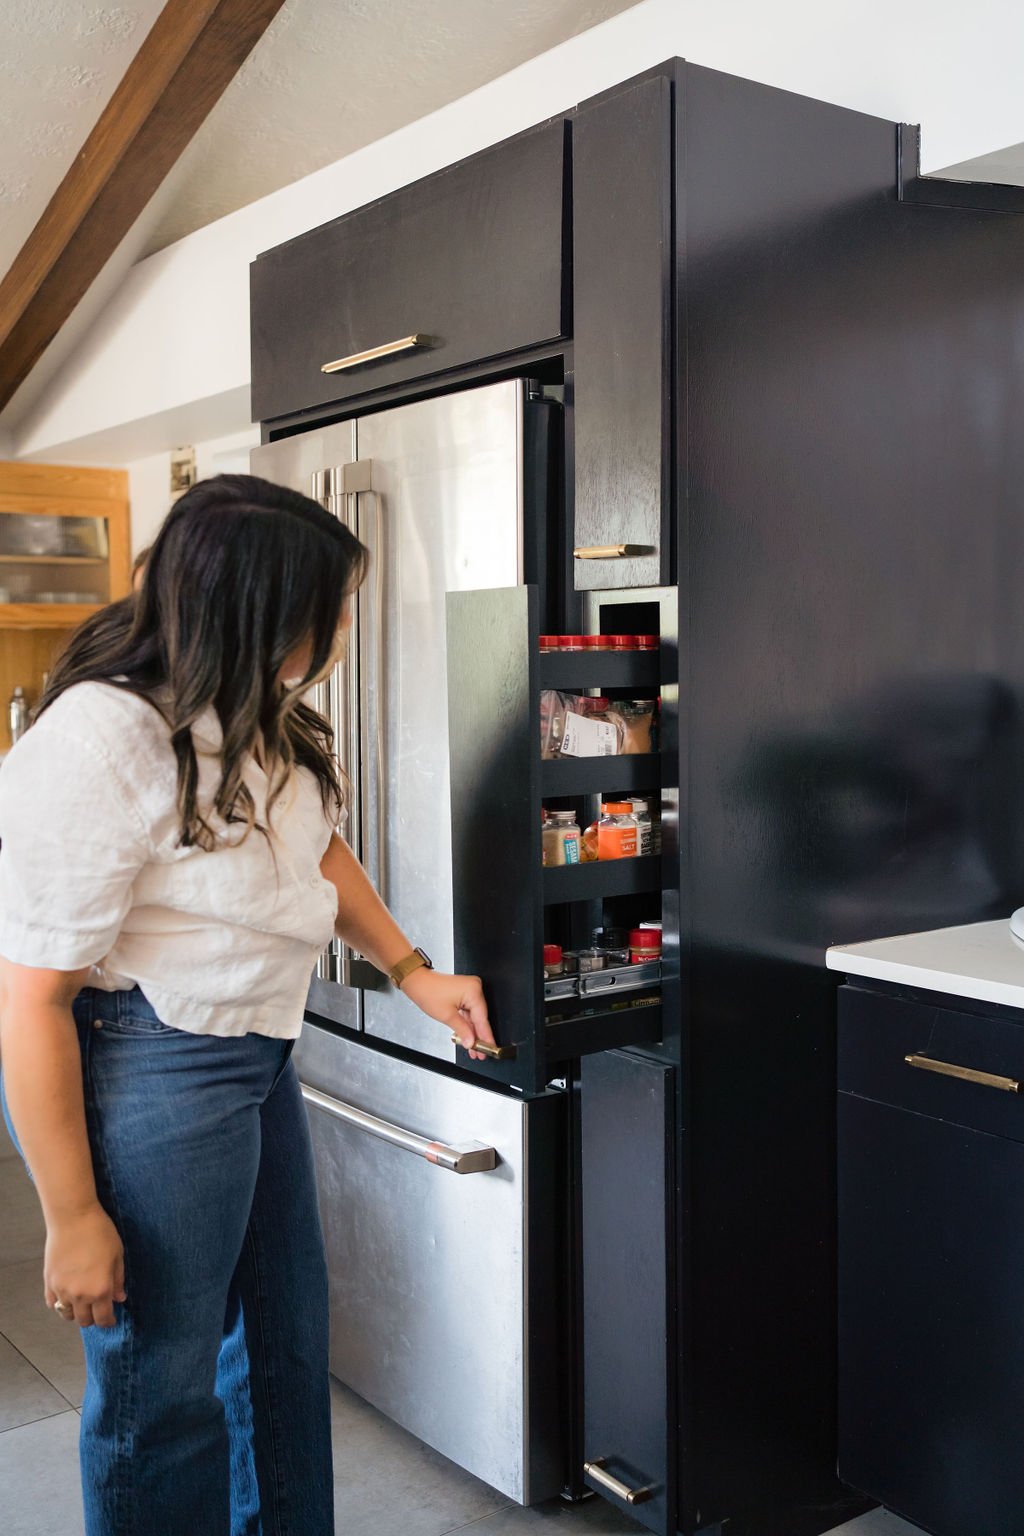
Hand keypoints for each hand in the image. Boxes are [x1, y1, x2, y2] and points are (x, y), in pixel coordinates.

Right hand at [44, 1204, 125, 1328]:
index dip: (108, 1322)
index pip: (103, 1318)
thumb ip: (118, 1280)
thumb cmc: (100, 1233)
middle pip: (84, 1321)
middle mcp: (80, 1295)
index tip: (111, 1319)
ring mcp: (61, 1290)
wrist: (73, 1218)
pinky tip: (67, 1295)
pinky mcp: (48, 1282)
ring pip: (66, 1314)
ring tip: (82, 1302)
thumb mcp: (117, 1255)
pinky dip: (59, 1304)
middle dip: (93, 1318)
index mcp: (100, 1290)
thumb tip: (119, 1298)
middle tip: (98, 1309)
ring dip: (75, 1312)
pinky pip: (52, 1303)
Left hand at [400, 969, 495, 1061]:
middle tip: (480, 1052)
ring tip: (474, 1048)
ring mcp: (471, 989)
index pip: (482, 1019)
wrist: (417, 982)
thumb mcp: (447, 1016)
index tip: (490, 1048)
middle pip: (480, 1017)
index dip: (485, 1036)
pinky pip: (470, 1011)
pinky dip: (468, 1023)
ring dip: (472, 1031)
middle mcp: (475, 988)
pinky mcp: (466, 992)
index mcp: (473, 991)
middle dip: (479, 1036)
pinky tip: (468, 1036)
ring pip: (475, 1016)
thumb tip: (471, 1041)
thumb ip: (462, 1031)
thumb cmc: (428, 993)